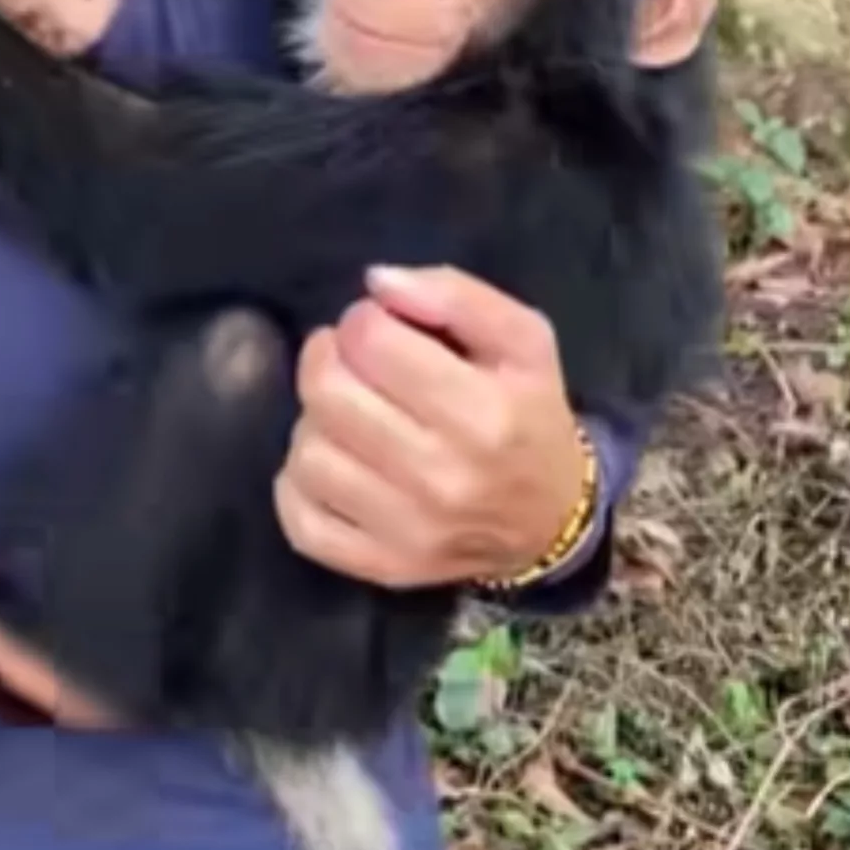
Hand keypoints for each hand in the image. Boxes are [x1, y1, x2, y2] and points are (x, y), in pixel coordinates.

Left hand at [275, 264, 589, 588]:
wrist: (551, 521)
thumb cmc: (528, 416)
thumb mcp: (522, 341)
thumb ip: (455, 295)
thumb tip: (376, 283)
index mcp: (482, 414)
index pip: (369, 341)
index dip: (363, 321)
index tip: (380, 331)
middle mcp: (442, 477)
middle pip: (325, 393)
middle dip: (328, 361)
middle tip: (353, 365)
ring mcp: (407, 531)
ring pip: (306, 452)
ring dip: (318, 423)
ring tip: (352, 418)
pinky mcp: (380, 567)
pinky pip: (298, 516)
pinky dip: (302, 484)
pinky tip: (338, 465)